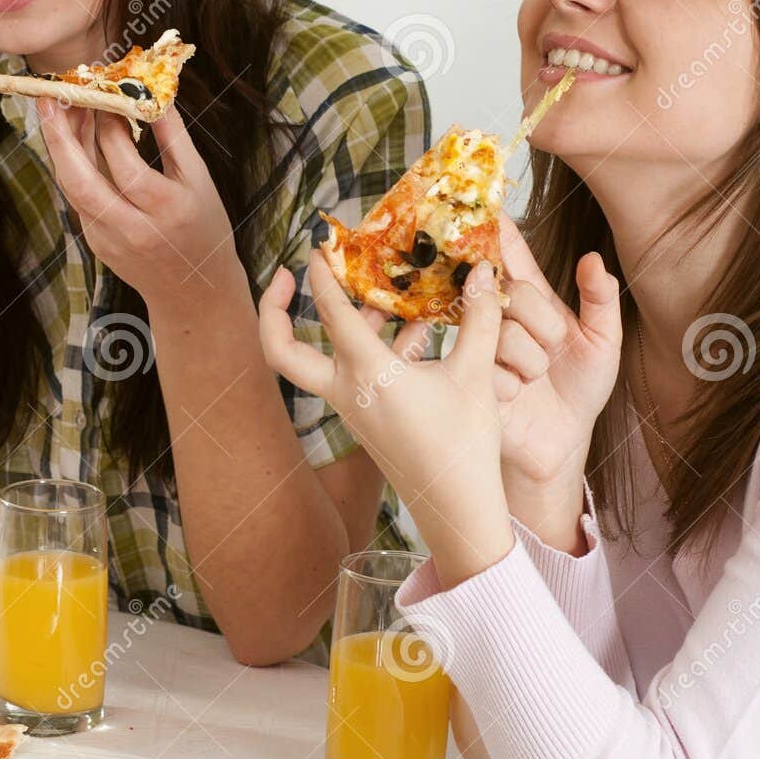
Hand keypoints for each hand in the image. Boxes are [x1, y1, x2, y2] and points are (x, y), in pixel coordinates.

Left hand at [37, 100, 243, 309]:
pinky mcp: (95, 243)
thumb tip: (152, 93)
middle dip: (59, 137)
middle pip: (81, 181)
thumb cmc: (204, 230)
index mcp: (166, 210)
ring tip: (59, 109)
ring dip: (61, 147)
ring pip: (71, 187)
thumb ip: (174, 138)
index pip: (125, 164)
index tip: (109, 97)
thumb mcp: (201, 182)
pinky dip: (73, 164)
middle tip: (47, 96)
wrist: (193, 293)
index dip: (111, 128)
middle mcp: (131, 229)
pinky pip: (77, 197)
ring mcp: (107, 240)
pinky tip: (76, 138)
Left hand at [260, 251, 509, 568]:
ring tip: (381, 294)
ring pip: (320, 359)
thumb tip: (486, 272)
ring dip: (341, 324)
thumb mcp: (475, 375)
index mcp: (366, 374)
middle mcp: (346, 390)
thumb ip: (480, 319)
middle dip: (273, 311)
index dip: (321, 274)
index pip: (329, 312)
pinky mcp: (366, 420)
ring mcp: (351, 408)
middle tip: (288, 277)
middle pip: (281, 351)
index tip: (319, 247)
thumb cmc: (464, 446)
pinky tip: (419, 332)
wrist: (458, 511)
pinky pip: (353, 374)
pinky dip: (372, 347)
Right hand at [494, 214, 621, 494]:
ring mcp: (483, 347)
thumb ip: (602, 299)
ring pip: (503, 333)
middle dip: (542, 322)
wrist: (562, 443)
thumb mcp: (604, 342)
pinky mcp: (471, 379)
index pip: (511, 256)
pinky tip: (518, 397)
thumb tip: (593, 258)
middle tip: (555, 348)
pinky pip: (491, 369)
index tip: (486, 206)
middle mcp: (502, 317)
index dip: (498, 231)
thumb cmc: (581, 387)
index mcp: (533, 300)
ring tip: (537, 379)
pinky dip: (513, 387)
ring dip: (531, 362)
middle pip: (511, 292)